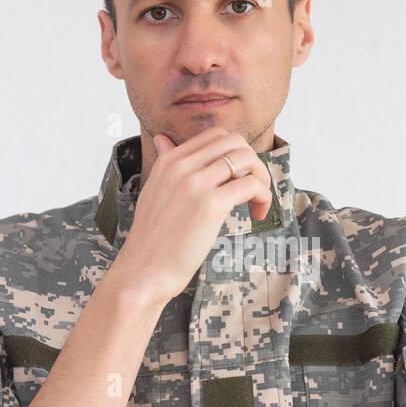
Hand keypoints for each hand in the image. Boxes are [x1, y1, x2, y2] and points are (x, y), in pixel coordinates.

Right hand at [112, 127, 273, 304]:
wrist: (143, 270)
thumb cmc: (153, 239)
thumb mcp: (154, 191)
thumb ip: (164, 163)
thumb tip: (162, 138)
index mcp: (169, 161)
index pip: (215, 136)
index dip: (235, 154)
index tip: (237, 178)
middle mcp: (181, 166)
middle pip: (234, 141)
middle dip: (252, 162)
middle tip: (253, 189)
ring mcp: (196, 184)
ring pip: (246, 159)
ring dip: (261, 178)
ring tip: (257, 202)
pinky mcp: (210, 205)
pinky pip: (251, 185)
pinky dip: (262, 196)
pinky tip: (258, 214)